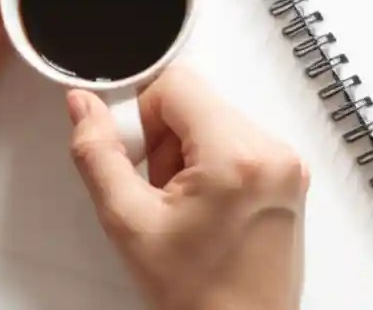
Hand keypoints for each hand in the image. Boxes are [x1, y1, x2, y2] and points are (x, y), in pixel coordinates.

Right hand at [66, 68, 309, 309]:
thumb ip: (99, 154)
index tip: (133, 152)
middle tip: (156, 191)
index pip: (177, 83)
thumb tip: (84, 105)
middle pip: (198, 102)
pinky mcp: (289, 177)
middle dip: (165, 139)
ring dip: (187, 153)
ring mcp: (287, 164)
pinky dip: (212, 165)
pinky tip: (203, 208)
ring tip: (181, 206)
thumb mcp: (129, 223)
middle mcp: (273, 152)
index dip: (141, 112)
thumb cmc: (198, 296)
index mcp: (238, 156)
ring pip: (216, 121)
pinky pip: (239, 143)